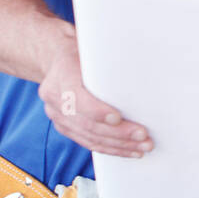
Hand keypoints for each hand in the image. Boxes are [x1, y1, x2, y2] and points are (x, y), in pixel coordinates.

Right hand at [38, 24, 152, 158]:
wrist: (56, 58)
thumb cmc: (82, 51)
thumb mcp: (91, 47)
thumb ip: (107, 58)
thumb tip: (140, 62)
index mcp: (62, 74)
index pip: (77, 99)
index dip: (97, 111)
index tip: (118, 118)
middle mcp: (55, 98)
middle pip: (87, 123)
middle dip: (118, 134)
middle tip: (143, 136)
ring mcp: (57, 115)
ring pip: (89, 137)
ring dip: (119, 145)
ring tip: (142, 147)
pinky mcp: (64, 127)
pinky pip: (88, 142)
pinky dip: (110, 148)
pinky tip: (128, 150)